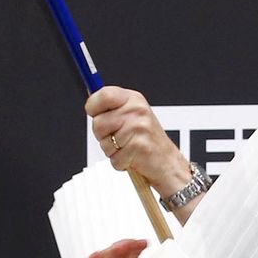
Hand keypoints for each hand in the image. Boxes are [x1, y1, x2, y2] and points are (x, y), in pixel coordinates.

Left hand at [84, 87, 194, 204]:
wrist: (167, 162)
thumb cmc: (147, 139)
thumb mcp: (132, 114)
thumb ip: (111, 108)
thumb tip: (90, 101)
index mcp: (133, 99)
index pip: (103, 94)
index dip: (93, 106)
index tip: (96, 113)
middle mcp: (136, 110)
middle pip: (98, 123)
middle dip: (102, 135)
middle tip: (118, 138)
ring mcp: (138, 127)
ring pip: (103, 142)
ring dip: (111, 151)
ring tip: (127, 147)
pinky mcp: (138, 146)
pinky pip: (113, 159)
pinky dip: (120, 162)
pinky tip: (132, 157)